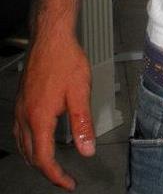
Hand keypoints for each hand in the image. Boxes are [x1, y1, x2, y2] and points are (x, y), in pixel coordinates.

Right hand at [14, 33, 94, 190]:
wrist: (50, 38)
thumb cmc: (65, 59)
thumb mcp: (80, 93)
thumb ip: (82, 124)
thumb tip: (87, 149)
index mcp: (39, 118)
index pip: (44, 159)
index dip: (57, 176)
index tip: (69, 183)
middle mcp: (25, 116)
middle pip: (31, 155)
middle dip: (47, 170)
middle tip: (63, 177)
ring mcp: (20, 108)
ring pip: (23, 145)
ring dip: (36, 158)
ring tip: (53, 164)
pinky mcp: (21, 101)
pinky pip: (20, 131)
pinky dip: (30, 143)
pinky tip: (40, 139)